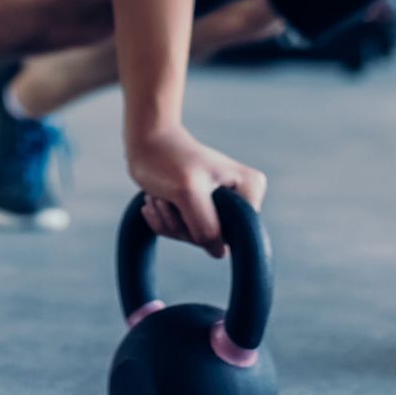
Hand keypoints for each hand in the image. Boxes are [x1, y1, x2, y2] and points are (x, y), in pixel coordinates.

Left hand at [126, 125, 265, 256]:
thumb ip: (206, 227)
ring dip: (169, 222)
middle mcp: (240, 198)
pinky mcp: (202, 211)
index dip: (207, 227)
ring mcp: (221, 206)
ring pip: (197, 239)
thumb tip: (220, 252)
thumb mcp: (187, 193)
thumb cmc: (166, 159)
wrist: (145, 141)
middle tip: (166, 200)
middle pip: (216, 239)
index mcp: (250, 187)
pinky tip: (155, 202)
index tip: (185, 201)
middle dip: (183, 226)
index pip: (237, 232)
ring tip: (158, 197)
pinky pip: (185, 234)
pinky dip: (165, 222)